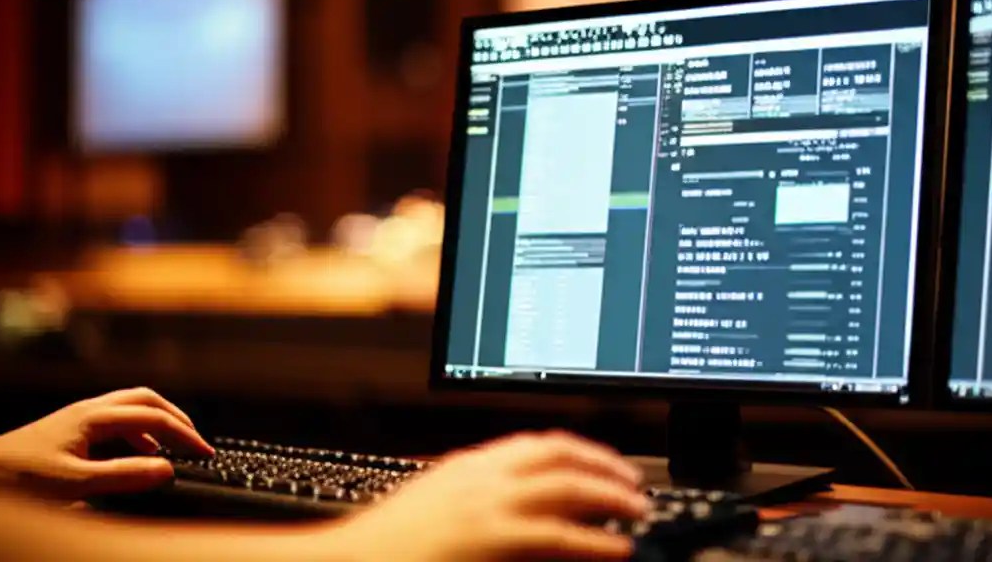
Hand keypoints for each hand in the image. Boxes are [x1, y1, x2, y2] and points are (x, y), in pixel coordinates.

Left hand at [0, 387, 212, 499]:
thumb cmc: (15, 479)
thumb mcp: (74, 484)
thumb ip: (123, 477)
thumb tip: (166, 470)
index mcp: (94, 418)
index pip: (154, 418)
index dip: (184, 435)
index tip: (204, 453)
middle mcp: (88, 411)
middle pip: (146, 399)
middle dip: (177, 417)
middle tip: (196, 441)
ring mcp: (78, 418)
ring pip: (130, 407)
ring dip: (157, 423)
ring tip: (173, 448)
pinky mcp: (70, 430)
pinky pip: (116, 421)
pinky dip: (137, 434)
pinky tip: (136, 457)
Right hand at [330, 430, 646, 561]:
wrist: (354, 560)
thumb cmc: (388, 542)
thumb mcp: (434, 501)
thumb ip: (472, 492)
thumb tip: (509, 500)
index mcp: (470, 465)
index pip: (539, 442)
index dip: (580, 449)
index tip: (603, 461)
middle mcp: (485, 477)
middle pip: (561, 456)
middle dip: (606, 467)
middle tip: (635, 485)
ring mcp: (491, 507)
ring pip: (569, 488)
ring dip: (612, 496)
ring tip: (638, 511)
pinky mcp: (496, 540)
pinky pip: (560, 535)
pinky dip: (596, 541)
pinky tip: (617, 548)